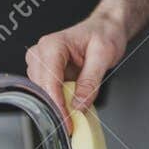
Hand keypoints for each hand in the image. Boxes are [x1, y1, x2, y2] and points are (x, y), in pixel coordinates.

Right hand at [24, 11, 127, 126]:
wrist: (106, 27)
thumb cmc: (105, 33)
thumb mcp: (104, 55)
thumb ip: (90, 81)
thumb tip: (79, 104)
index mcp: (53, 45)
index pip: (49, 80)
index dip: (57, 103)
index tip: (67, 120)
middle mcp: (42, 52)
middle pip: (42, 88)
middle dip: (57, 106)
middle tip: (74, 121)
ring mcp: (42, 61)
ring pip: (42, 91)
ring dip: (58, 102)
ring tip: (76, 107)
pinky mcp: (46, 70)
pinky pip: (48, 89)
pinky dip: (59, 98)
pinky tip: (72, 100)